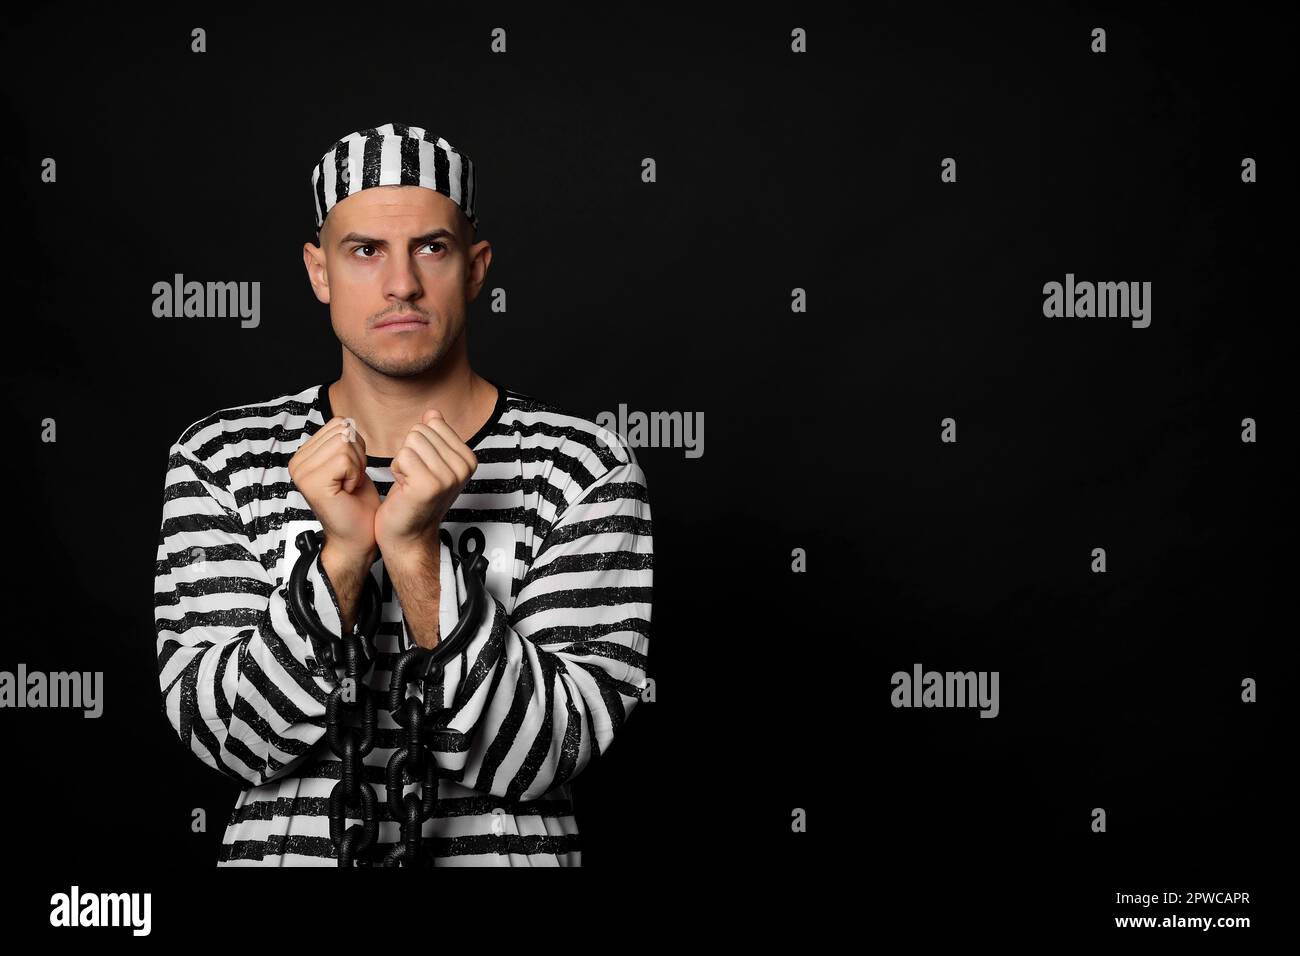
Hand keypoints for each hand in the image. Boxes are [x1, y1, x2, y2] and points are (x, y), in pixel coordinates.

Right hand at [288, 416, 380, 561]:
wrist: (358, 536)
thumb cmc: (357, 503)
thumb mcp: (350, 463)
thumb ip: (342, 441)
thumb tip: (345, 422)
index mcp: (304, 455)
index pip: (339, 423)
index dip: (356, 447)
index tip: (350, 472)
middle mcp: (297, 462)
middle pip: (343, 430)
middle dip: (358, 455)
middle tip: (350, 480)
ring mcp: (301, 473)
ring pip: (345, 443)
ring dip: (357, 466)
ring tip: (348, 486)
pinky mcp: (311, 483)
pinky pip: (345, 459)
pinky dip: (355, 475)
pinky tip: (347, 492)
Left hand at [375, 409, 477, 558]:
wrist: (408, 534)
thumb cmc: (415, 498)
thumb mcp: (431, 461)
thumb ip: (434, 435)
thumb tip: (433, 412)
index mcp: (468, 458)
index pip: (432, 423)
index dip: (420, 445)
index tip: (424, 468)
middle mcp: (462, 467)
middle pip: (420, 431)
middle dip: (410, 453)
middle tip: (415, 478)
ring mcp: (448, 477)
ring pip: (411, 442)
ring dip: (402, 463)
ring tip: (410, 483)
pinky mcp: (429, 486)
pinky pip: (403, 456)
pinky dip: (397, 471)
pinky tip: (405, 489)